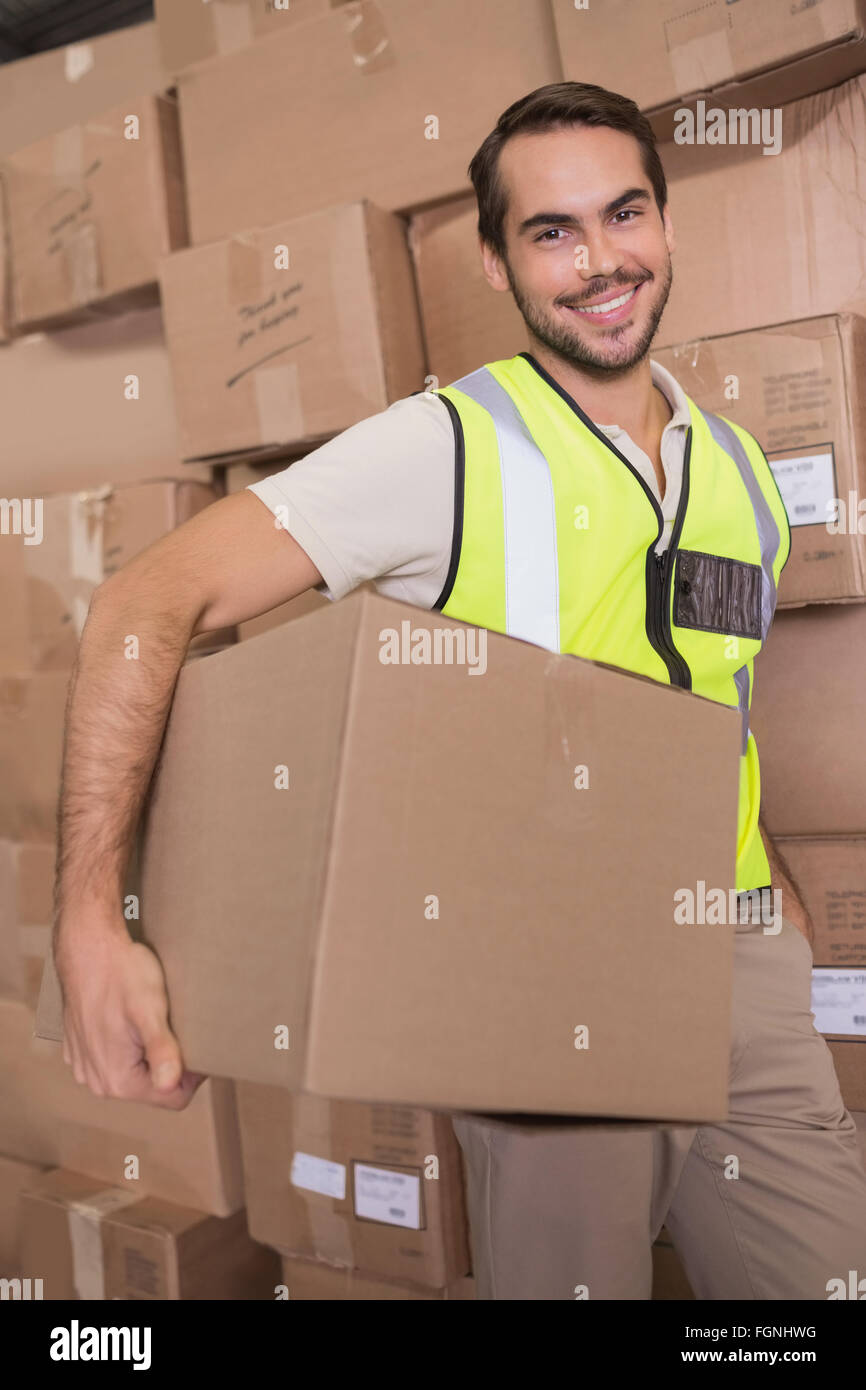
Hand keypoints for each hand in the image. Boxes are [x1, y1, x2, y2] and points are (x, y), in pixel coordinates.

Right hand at [55, 921, 204, 1107]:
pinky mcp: (80, 1050)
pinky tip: (129, 1018)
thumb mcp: (150, 1010)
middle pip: (154, 1087)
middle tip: (174, 1026)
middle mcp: (97, 1081)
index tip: (195, 1042)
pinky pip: (115, 1058)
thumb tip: (169, 1084)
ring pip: (135, 1073)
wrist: (88, 947)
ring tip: (152, 1019)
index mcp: (117, 1081)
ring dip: (148, 1052)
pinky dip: (127, 1044)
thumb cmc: (121, 974)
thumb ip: (161, 1050)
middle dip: (169, 1062)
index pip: (174, 1097)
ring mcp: (85, 1066)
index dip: (192, 1073)